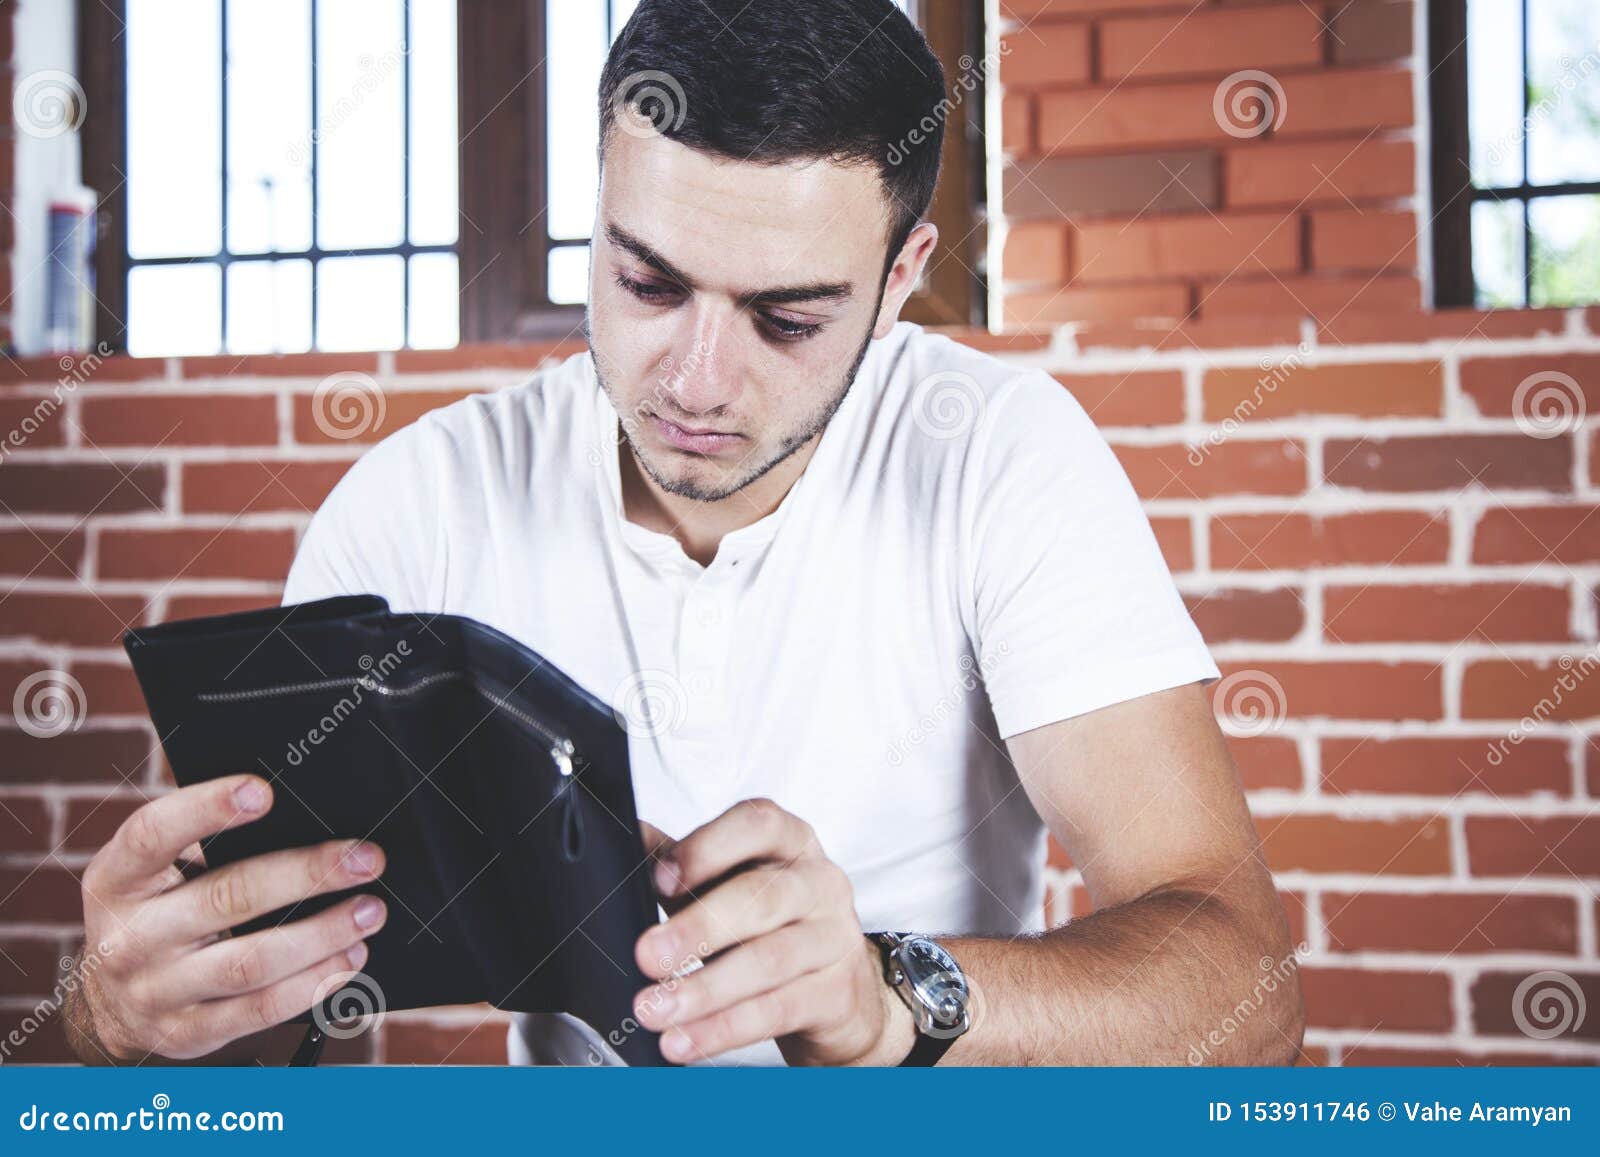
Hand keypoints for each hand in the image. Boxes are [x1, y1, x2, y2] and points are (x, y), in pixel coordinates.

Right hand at [75, 774, 388, 1061]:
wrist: (108, 1005)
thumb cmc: (155, 912)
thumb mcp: (154, 874)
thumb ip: (207, 846)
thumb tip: (302, 817)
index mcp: (116, 879)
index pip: (153, 834)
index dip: (206, 808)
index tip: (264, 792)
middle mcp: (129, 936)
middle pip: (227, 896)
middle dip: (307, 874)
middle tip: (366, 859)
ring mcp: (155, 990)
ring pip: (251, 962)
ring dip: (323, 934)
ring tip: (369, 912)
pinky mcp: (187, 1032)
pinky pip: (259, 1010)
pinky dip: (313, 983)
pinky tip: (348, 959)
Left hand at [631, 799, 915, 1065]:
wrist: (838, 993)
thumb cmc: (770, 925)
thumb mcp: (727, 884)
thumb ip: (680, 862)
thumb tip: (622, 839)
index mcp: (790, 841)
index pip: (758, 824)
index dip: (707, 847)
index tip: (660, 878)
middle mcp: (819, 882)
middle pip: (761, 897)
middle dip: (698, 927)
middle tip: (646, 956)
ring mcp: (834, 937)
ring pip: (767, 960)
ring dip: (703, 989)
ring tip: (654, 1009)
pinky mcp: (836, 993)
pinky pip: (776, 1010)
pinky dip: (723, 1029)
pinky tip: (684, 1040)